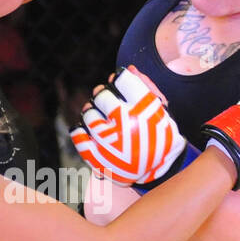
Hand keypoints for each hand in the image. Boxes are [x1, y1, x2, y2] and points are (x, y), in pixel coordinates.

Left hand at [69, 67, 186, 184]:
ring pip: (88, 113)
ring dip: (93, 113)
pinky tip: (89, 131)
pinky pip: (78, 135)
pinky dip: (81, 130)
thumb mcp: (161, 109)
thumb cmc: (160, 135)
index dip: (120, 79)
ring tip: (103, 121)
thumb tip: (129, 69)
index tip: (120, 83)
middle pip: (101, 94)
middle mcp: (126, 123)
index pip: (122, 79)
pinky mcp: (96, 158)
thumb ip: (147, 86)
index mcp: (144, 109)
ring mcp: (108, 141)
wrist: (161, 171)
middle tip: (109, 104)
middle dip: (104, 96)